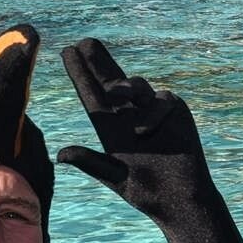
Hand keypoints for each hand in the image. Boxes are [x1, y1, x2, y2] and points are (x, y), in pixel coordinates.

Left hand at [58, 38, 215, 224]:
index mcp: (110, 128)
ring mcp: (152, 111)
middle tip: (85, 43)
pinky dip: (154, 112)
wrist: (182, 200)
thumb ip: (91, 162)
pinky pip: (162, 99)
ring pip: (136, 85)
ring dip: (125, 85)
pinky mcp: (174, 111)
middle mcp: (129, 116)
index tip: (67, 52)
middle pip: (111, 81)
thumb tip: (60, 155)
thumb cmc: (148, 193)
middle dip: (98, 61)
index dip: (80, 74)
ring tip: (116, 92)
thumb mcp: (115, 177)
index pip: (92, 95)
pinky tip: (146, 131)